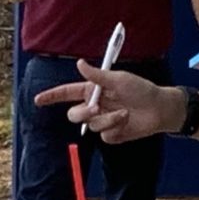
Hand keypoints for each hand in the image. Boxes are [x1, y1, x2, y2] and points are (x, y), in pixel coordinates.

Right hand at [36, 61, 179, 145]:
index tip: (38, 100)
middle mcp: (95, 106)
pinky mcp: (112, 135)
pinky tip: (126, 122)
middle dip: (82, 113)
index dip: (52, 97)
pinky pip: (104, 135)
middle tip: (95, 109)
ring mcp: (103, 121)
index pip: (67, 93)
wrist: (160, 108)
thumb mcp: (119, 79)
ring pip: (92, 125)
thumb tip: (79, 63)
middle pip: (74, 114)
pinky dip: (115, 128)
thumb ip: (97, 75)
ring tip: (125, 113)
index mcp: (93, 90)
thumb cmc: (141, 89)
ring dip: (108, 119)